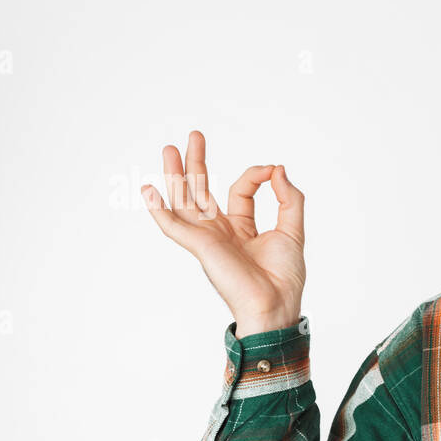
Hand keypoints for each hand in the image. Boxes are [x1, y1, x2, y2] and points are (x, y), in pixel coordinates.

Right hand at [142, 130, 305, 335]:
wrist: (276, 304)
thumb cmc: (284, 277)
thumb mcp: (293, 230)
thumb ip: (289, 199)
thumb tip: (277, 169)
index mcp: (241, 229)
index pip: (240, 191)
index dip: (255, 176)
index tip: (272, 170)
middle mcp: (220, 232)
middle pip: (201, 191)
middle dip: (197, 163)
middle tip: (195, 135)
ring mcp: (207, 238)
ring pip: (184, 201)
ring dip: (175, 175)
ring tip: (169, 149)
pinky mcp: (200, 246)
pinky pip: (173, 226)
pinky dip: (158, 210)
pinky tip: (148, 190)